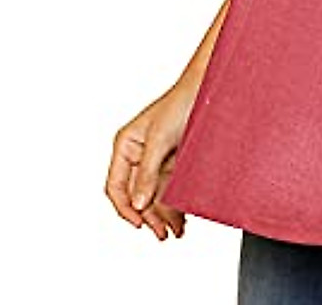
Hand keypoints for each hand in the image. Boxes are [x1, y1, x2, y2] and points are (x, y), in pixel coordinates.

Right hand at [105, 85, 194, 241]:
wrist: (207, 89)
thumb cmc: (179, 103)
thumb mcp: (159, 139)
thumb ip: (146, 172)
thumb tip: (137, 204)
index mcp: (125, 145)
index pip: (115, 186)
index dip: (124, 208)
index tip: (139, 223)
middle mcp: (138, 154)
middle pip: (136, 195)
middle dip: (148, 216)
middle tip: (162, 233)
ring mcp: (156, 159)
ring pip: (153, 195)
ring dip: (163, 214)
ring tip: (175, 230)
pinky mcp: (173, 161)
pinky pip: (168, 188)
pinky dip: (174, 204)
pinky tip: (181, 217)